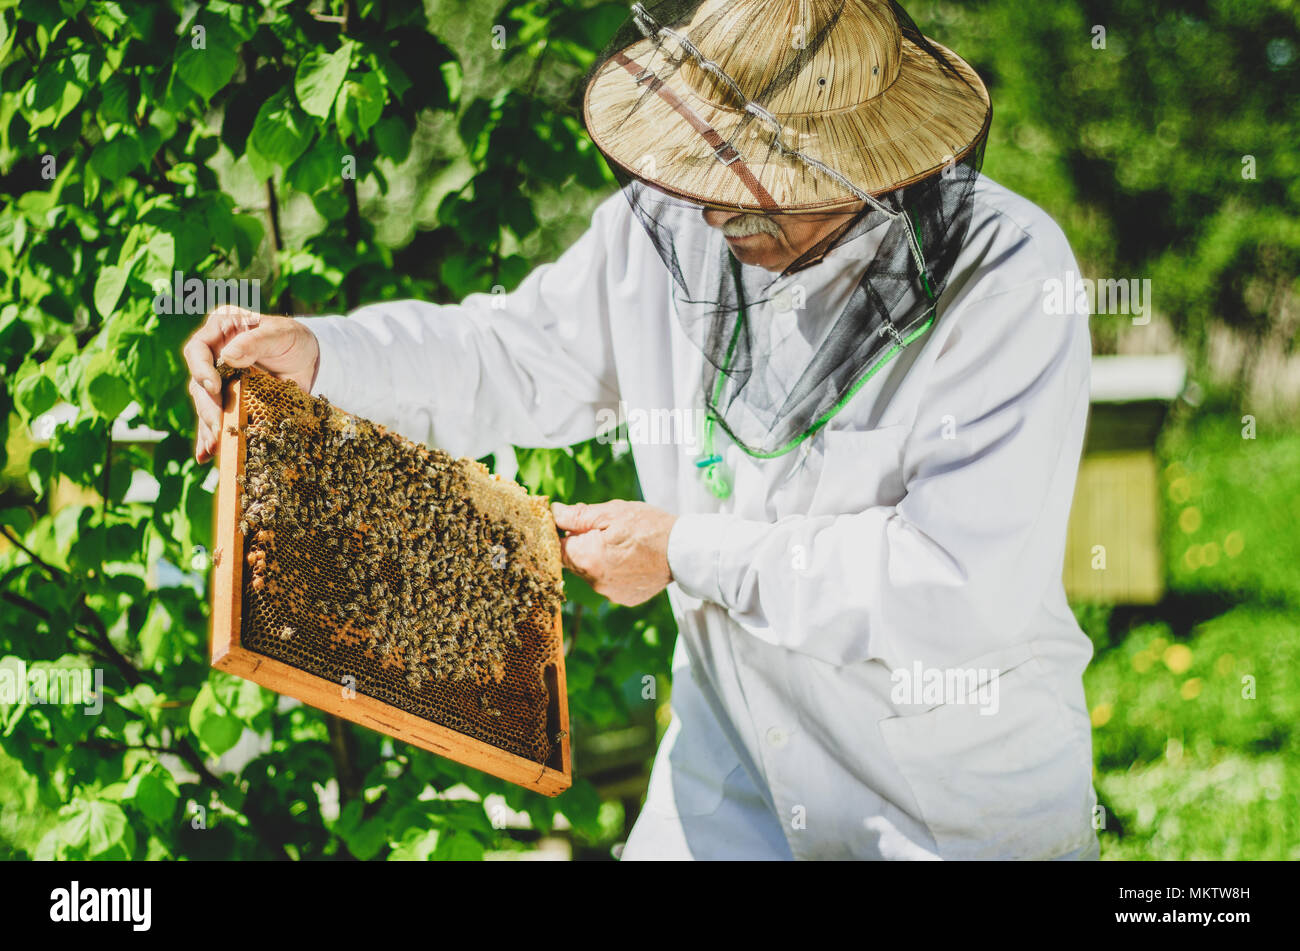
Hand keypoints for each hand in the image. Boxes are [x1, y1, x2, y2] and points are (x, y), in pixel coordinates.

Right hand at [182, 305, 319, 462]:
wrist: (308, 360)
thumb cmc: (292, 338)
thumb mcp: (280, 334)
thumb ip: (256, 341)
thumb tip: (228, 356)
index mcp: (218, 332)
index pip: (197, 350)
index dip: (201, 370)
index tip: (213, 387)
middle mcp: (212, 357)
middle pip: (200, 384)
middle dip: (208, 408)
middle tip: (218, 428)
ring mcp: (219, 381)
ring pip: (206, 406)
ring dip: (208, 428)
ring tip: (214, 447)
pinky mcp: (230, 402)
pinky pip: (217, 419)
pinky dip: (211, 437)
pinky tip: (207, 455)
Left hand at [551, 500, 676, 606]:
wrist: (683, 552)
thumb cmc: (648, 527)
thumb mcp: (611, 512)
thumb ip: (577, 515)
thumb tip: (554, 513)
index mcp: (587, 558)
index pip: (557, 547)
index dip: (563, 533)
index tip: (574, 523)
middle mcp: (594, 582)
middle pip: (574, 561)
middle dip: (582, 544)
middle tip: (604, 529)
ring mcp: (610, 593)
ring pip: (591, 572)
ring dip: (598, 558)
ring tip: (621, 544)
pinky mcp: (624, 598)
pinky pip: (609, 583)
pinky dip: (613, 571)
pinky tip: (630, 559)